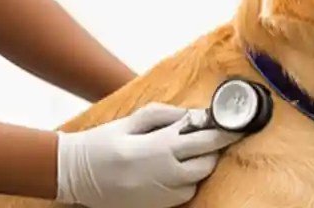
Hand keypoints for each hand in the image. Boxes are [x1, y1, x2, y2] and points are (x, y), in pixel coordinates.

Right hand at [55, 102, 237, 207]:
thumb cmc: (101, 143)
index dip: (225, 133)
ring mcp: (163, 195)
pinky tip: (170, 168)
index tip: (237, 126)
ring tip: (182, 152)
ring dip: (198, 165)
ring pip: (198, 180)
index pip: (205, 140)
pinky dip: (185, 180)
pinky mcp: (158, 206)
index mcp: (160, 149)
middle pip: (208, 163)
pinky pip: (184, 193)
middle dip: (212, 149)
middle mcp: (166, 175)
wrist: (76, 174)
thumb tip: (193, 115)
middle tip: (206, 135)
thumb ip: (164, 116)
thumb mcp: (130, 121)